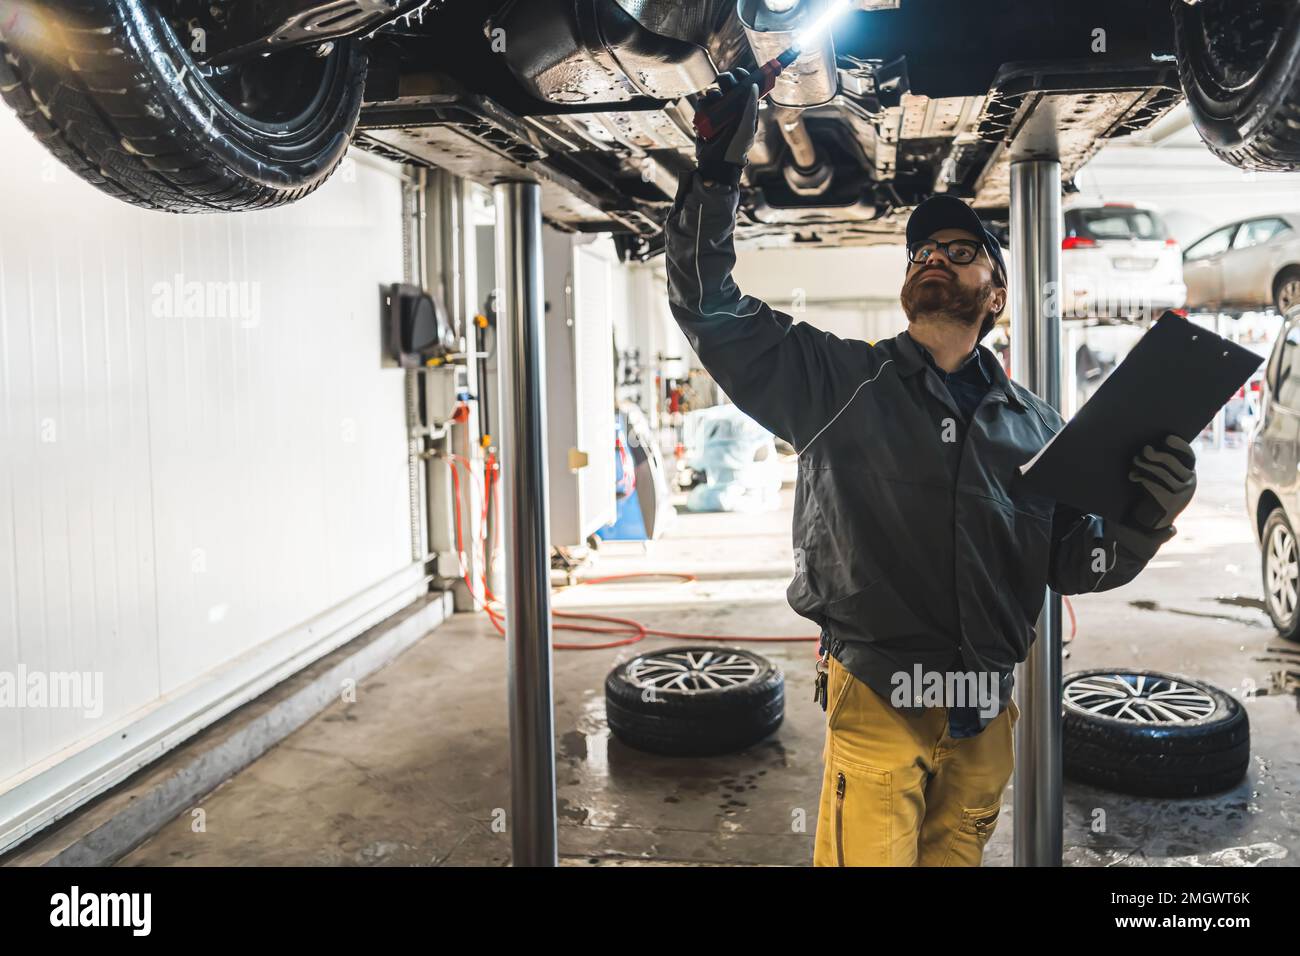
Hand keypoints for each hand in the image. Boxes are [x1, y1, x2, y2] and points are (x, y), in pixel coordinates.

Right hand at [695, 69, 758, 185]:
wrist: (717, 164)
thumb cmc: (737, 147)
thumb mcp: (747, 126)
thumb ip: (750, 107)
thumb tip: (754, 85)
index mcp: (745, 109)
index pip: (745, 86)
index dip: (743, 77)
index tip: (740, 73)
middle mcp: (731, 108)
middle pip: (728, 85)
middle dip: (726, 81)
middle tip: (724, 82)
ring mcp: (717, 113)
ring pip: (713, 93)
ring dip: (713, 94)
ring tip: (714, 101)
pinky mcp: (704, 119)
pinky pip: (702, 105)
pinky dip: (702, 106)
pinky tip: (704, 114)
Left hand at [1128, 434, 1195, 529]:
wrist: (1154, 519)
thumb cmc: (1154, 491)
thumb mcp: (1160, 476)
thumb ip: (1158, 463)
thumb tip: (1146, 448)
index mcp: (1189, 473)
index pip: (1189, 455)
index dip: (1179, 445)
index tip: (1166, 438)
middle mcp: (1191, 482)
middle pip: (1172, 462)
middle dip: (1155, 454)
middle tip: (1144, 450)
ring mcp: (1184, 493)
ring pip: (1161, 473)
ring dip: (1145, 464)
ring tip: (1135, 461)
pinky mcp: (1173, 502)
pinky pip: (1155, 485)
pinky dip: (1142, 478)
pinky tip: (1133, 476)